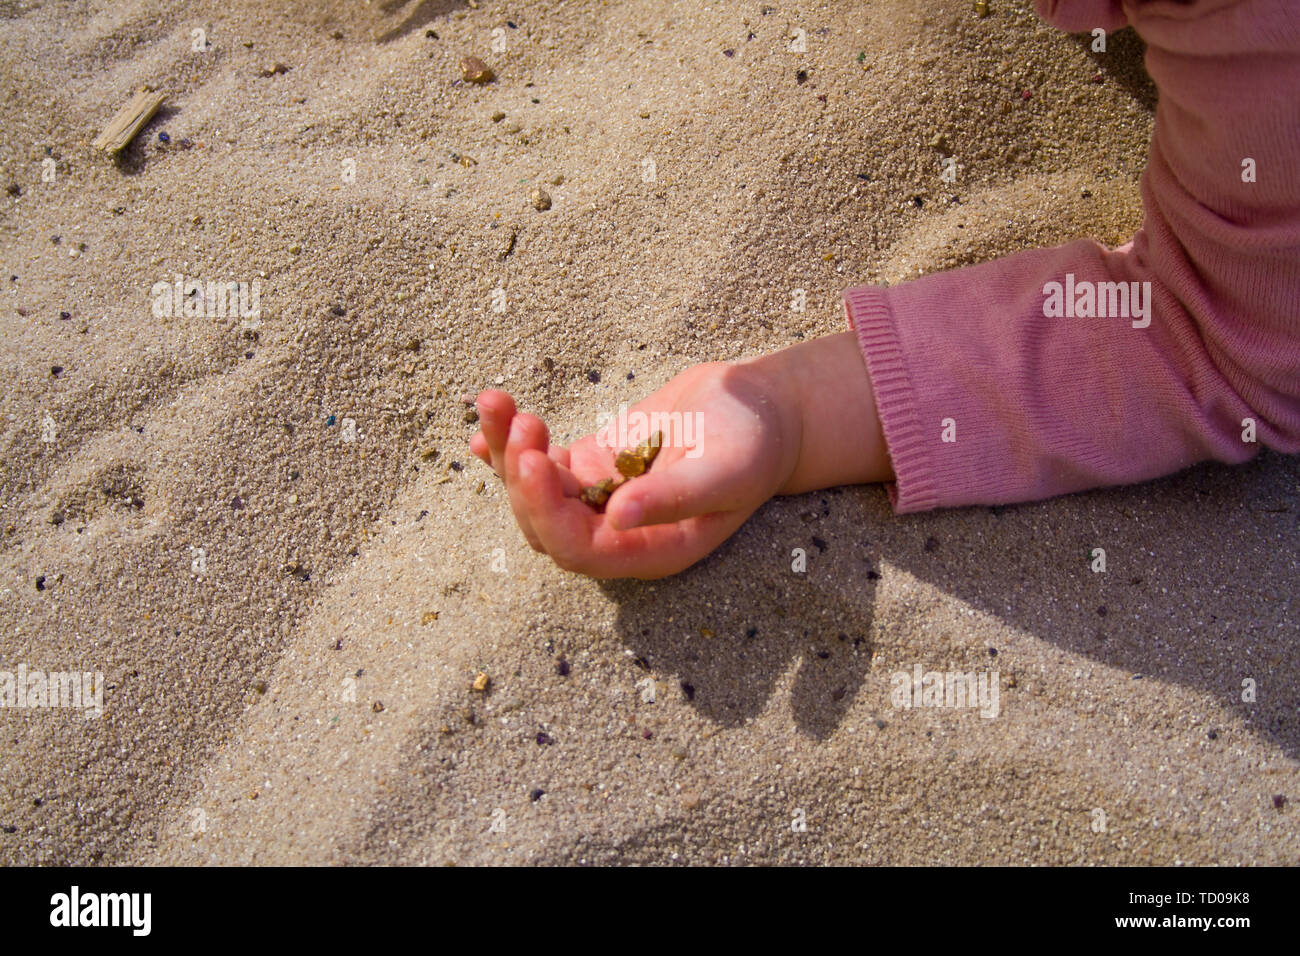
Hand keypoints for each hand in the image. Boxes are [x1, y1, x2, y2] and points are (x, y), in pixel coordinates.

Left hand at [469, 360, 800, 578]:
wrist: (758, 410)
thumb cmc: (754, 444)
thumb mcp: (727, 470)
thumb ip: (676, 497)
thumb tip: (616, 518)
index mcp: (650, 551)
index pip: (580, 550)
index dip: (548, 513)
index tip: (534, 461)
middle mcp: (617, 536)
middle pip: (544, 524)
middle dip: (522, 477)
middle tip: (523, 422)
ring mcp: (598, 500)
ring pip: (534, 492)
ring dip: (508, 451)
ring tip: (495, 402)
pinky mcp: (590, 467)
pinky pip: (540, 465)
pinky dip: (508, 446)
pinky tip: (486, 423)